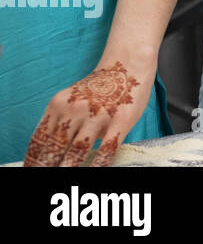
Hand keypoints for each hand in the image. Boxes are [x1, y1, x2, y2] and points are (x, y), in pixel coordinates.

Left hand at [24, 59, 154, 166]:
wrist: (129, 63)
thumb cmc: (100, 86)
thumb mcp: (72, 99)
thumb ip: (61, 122)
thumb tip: (54, 155)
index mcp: (58, 105)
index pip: (40, 140)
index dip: (35, 160)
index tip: (33, 171)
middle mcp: (75, 109)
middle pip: (56, 148)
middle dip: (49, 167)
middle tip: (48, 178)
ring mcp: (99, 115)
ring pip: (77, 152)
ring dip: (68, 169)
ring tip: (65, 180)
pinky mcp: (121, 120)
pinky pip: (106, 149)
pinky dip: (98, 165)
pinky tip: (95, 171)